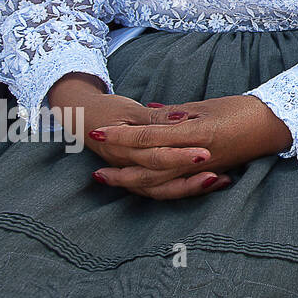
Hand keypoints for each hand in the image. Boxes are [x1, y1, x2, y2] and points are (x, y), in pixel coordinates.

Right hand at [46, 73, 230, 199]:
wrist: (78, 116)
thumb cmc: (106, 109)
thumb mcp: (129, 109)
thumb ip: (155, 118)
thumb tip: (179, 118)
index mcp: (124, 147)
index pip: (155, 155)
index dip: (180, 156)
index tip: (206, 153)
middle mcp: (128, 164)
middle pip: (160, 177)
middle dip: (190, 178)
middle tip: (218, 175)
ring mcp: (133, 171)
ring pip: (161, 188)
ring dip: (191, 187)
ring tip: (219, 181)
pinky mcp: (139, 173)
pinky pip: (160, 188)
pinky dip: (184, 187)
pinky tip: (213, 182)